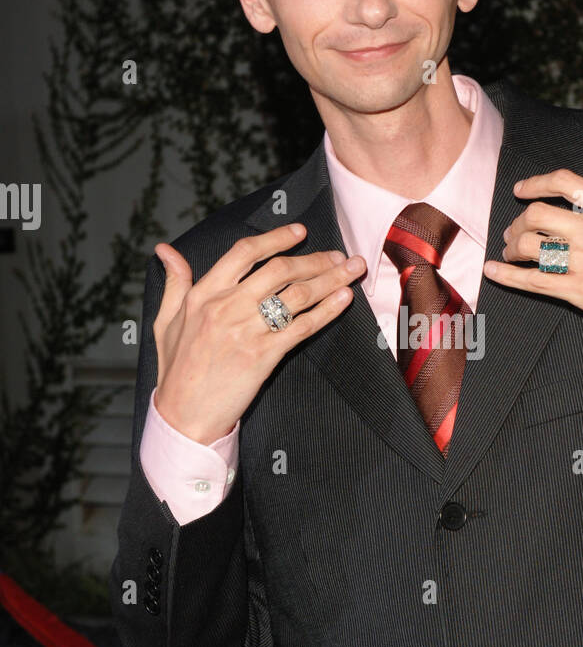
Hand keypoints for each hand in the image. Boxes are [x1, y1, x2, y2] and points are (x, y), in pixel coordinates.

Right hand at [152, 223, 365, 442]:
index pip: (244, 252)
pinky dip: (328, 311)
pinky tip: (344, 299)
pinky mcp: (264, 355)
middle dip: (315, 258)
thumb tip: (165, 251)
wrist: (184, 415)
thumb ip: (173, 283)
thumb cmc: (177, 371)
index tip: (300, 231)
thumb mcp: (166, 321)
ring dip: (330, 279)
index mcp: (203, 294)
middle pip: (279, 269)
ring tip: (351, 270)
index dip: (276, 238)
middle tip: (339, 255)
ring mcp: (247, 330)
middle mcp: (226, 307)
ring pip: (297, 295)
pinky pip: (303, 326)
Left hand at [483, 135, 582, 335]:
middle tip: (517, 229)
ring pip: (530, 245)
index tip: (521, 189)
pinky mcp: (580, 292)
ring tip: (512, 251)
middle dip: (520, 219)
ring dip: (513, 246)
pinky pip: (533, 281)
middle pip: (537, 214)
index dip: (536, 182)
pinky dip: (507, 275)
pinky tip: (493, 271)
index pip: (564, 182)